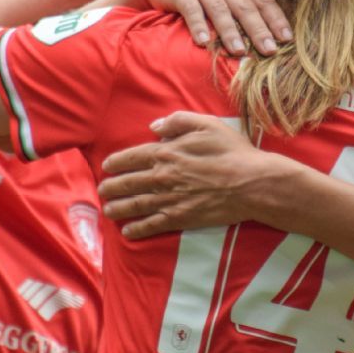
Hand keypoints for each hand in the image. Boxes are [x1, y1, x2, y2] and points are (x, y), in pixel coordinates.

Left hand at [98, 111, 283, 237]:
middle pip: (128, 183)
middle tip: (102, 190)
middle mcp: (162, 177)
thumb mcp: (206, 124)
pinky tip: (128, 231)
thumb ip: (177, 121)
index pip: (132, 157)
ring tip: (108, 210)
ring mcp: (170, 200)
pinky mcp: (180, 218)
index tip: (107, 166)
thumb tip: (153, 128)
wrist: (252, 183)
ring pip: (136, 205)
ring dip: (118, 208)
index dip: (116, 162)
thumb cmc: (232, 151)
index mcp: (166, 153)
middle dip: (111, 187)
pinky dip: (137, 229)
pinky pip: (152, 225)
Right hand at [118, 0, 291, 55]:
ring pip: (219, 8)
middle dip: (258, 29)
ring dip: (230, 31)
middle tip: (269, 50)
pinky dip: (197, 25)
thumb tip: (271, 12)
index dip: (275, 18)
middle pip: (244, 6)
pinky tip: (203, 42)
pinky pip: (191, 9)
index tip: (287, 38)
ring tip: (239, 52)